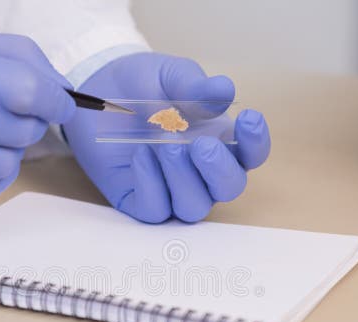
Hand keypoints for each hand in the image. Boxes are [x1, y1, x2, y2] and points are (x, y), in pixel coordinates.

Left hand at [63, 53, 269, 222]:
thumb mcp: (171, 75)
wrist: (101, 87)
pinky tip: (141, 157)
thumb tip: (223, 91)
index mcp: (221, 141)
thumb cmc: (146, 85)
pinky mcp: (139, 199)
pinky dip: (151, 186)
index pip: (251, 154)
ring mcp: (171, 188)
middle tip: (201, 145)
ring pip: (193, 207)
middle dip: (219, 170)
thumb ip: (196, 85)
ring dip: (184, 180)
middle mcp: (201, 171)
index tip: (248, 119)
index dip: (256, 143)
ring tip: (166, 146)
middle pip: (228, 188)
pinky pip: (155, 210)